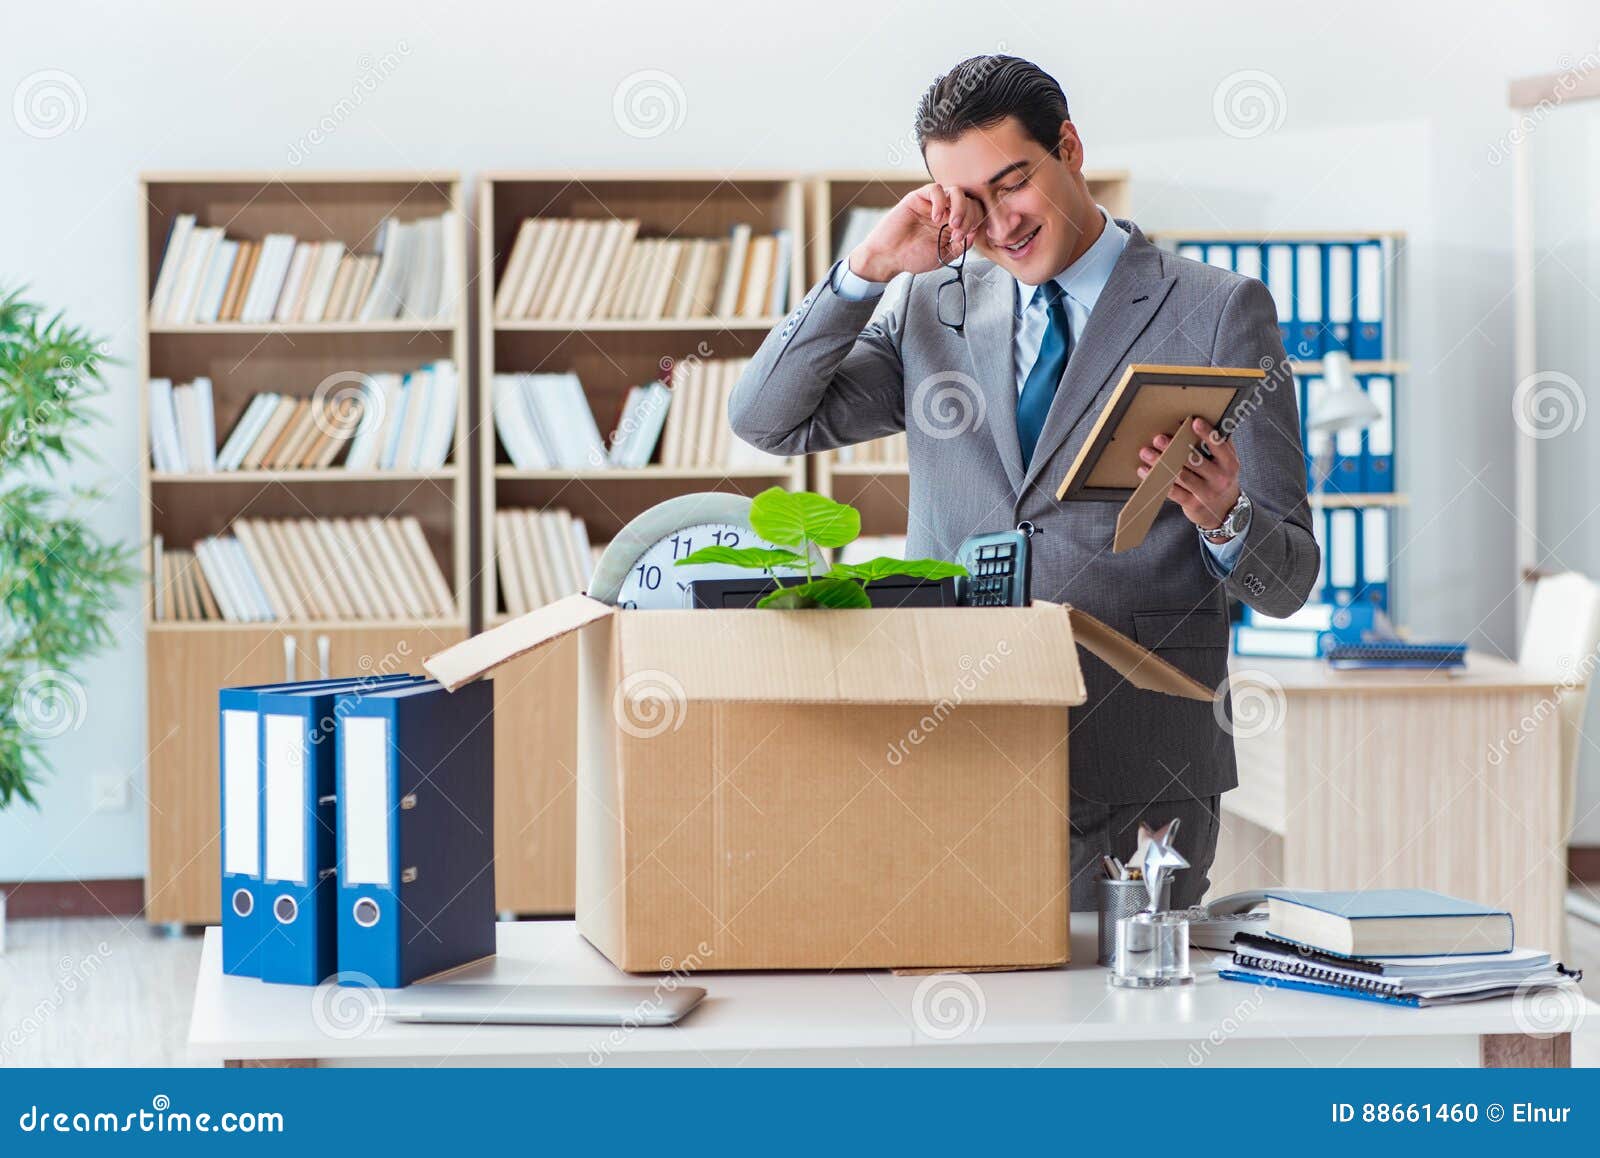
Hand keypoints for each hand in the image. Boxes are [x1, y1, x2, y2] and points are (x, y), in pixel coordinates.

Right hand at [848, 183, 984, 282]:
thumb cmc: (913, 257)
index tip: (962, 238)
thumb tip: (975, 232)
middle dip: (969, 217)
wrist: (888, 257)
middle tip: (957, 232)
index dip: (974, 223)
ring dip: (960, 207)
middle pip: (969, 201)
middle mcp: (945, 211)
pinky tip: (935, 217)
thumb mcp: (943, 256)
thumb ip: (961, 246)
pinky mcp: (918, 198)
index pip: (975, 214)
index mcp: (953, 225)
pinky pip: (935, 189)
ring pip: (956, 192)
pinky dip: (940, 201)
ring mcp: (932, 204)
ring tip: (951, 223)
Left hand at [1135, 417, 1241, 531]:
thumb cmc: (1220, 479)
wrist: (1224, 511)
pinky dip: (1157, 480)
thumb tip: (1201, 420)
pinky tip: (1145, 471)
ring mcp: (1207, 493)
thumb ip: (1218, 445)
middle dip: (1174, 448)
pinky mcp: (1193, 504)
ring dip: (1161, 463)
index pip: (1219, 446)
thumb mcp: (1226, 462)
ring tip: (1146, 452)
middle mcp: (1220, 478)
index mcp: (1229, 463)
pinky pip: (1172, 491)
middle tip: (1158, 438)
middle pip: (1195, 460)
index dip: (1207, 433)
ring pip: (1180, 476)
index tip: (1194, 422)